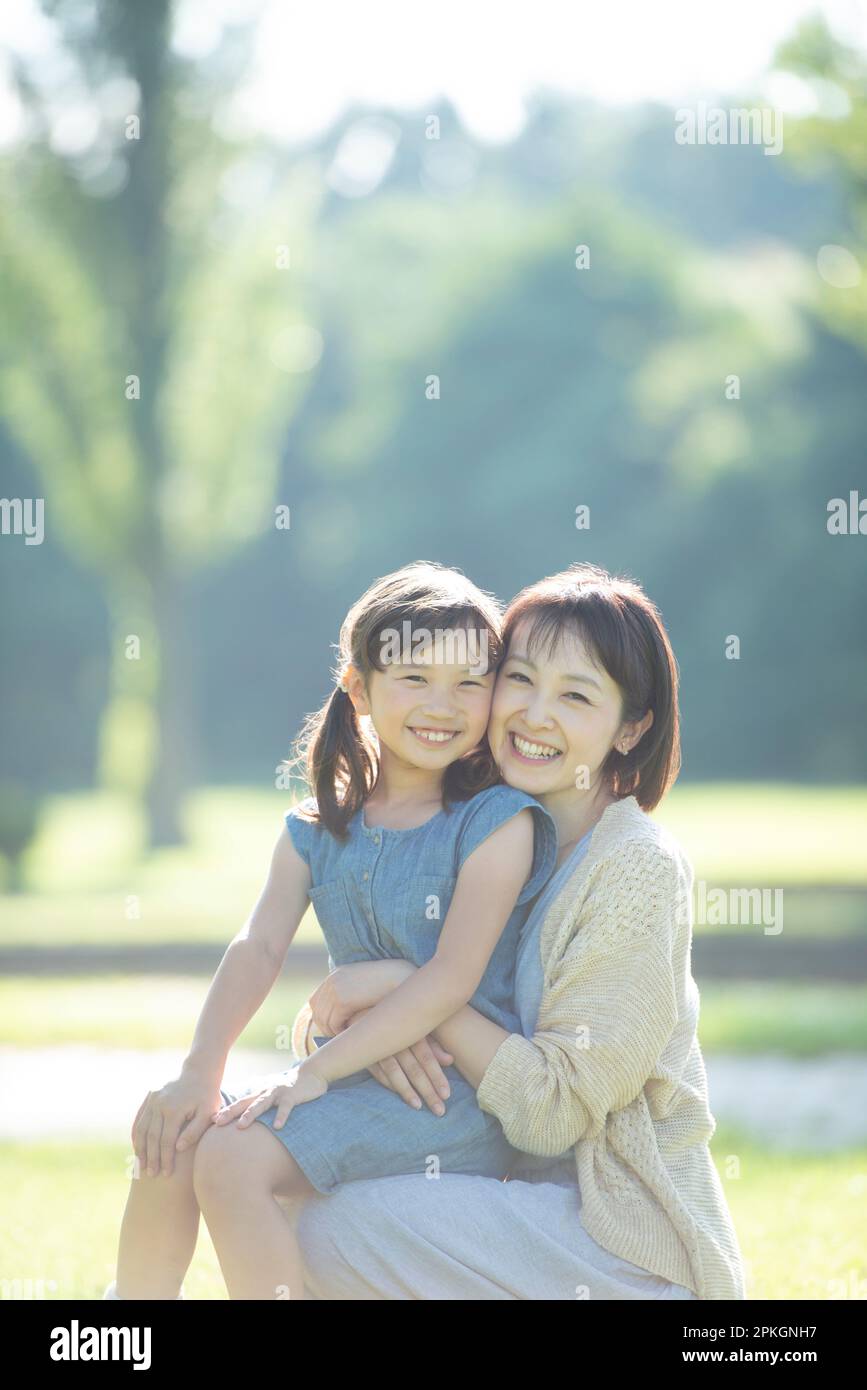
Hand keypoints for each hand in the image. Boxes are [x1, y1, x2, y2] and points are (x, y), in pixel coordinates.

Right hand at [131, 1072, 223, 1178]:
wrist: (200, 1071)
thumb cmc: (207, 1096)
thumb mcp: (208, 1113)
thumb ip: (194, 1131)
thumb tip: (178, 1148)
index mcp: (175, 1109)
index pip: (167, 1141)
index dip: (166, 1159)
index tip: (166, 1174)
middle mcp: (160, 1103)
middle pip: (152, 1137)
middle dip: (151, 1158)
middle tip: (151, 1175)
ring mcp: (153, 1099)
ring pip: (141, 1128)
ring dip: (140, 1148)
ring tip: (141, 1165)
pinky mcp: (150, 1096)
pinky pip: (139, 1118)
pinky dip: (136, 1134)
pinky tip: (137, 1147)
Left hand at [212, 1063, 327, 1129]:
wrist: (311, 1075)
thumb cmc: (289, 1091)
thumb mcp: (273, 1098)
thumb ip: (261, 1107)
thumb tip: (247, 1123)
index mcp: (259, 1095)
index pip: (239, 1104)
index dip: (225, 1112)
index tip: (211, 1121)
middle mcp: (265, 1092)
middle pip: (245, 1103)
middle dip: (230, 1113)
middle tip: (217, 1123)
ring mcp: (278, 1093)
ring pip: (262, 1104)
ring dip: (251, 1114)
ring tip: (241, 1126)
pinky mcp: (292, 1095)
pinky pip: (285, 1107)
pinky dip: (281, 1116)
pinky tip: (277, 1127)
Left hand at [309, 960, 414, 1036]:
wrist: (403, 976)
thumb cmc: (390, 984)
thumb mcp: (365, 983)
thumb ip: (352, 993)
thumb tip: (343, 1015)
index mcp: (336, 974)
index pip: (316, 1001)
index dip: (323, 1017)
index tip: (334, 1028)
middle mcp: (332, 980)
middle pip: (317, 1012)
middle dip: (326, 1027)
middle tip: (340, 1038)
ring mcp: (336, 990)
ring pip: (324, 1020)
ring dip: (334, 1032)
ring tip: (348, 1039)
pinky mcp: (343, 1001)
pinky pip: (334, 1024)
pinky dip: (341, 1032)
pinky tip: (353, 1035)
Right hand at [346, 1007, 454, 1113]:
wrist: (365, 1007)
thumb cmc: (400, 1018)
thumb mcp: (418, 1027)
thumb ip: (433, 1044)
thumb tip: (450, 1060)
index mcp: (412, 1031)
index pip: (427, 1057)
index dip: (437, 1076)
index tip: (447, 1095)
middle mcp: (396, 1040)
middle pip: (414, 1069)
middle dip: (428, 1091)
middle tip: (440, 1110)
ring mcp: (379, 1047)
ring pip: (395, 1073)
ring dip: (407, 1091)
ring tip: (419, 1106)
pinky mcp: (366, 1053)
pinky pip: (379, 1073)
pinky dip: (389, 1085)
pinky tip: (401, 1096)